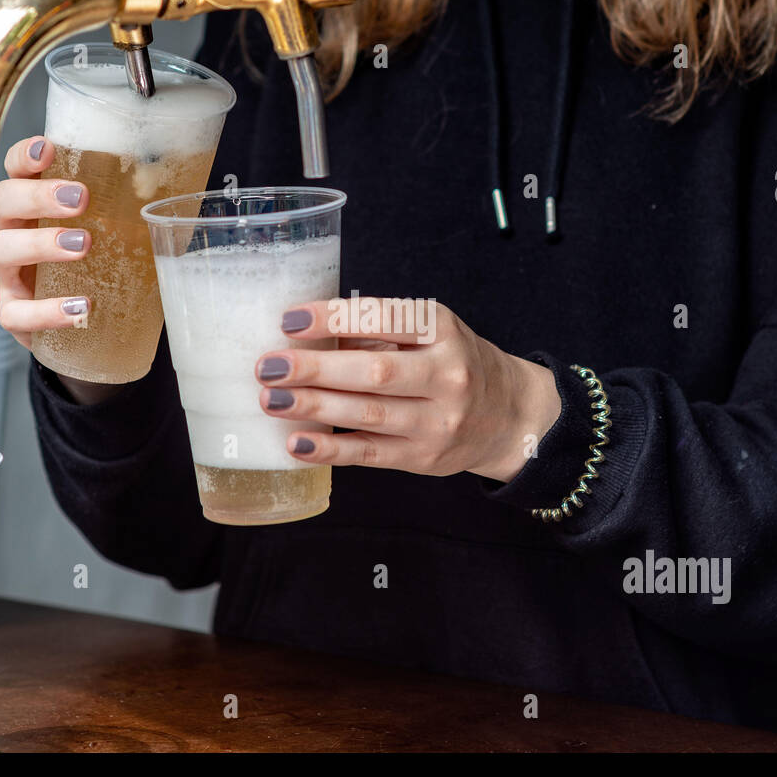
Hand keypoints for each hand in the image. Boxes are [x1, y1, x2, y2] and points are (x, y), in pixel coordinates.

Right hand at [0, 136, 116, 404]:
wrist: (95, 327)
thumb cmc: (108, 265)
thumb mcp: (122, 231)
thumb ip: (138, 206)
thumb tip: (182, 174)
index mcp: (37, 205)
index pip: (18, 170)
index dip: (25, 156)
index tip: (49, 149)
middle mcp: (16, 233)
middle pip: (6, 203)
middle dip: (38, 196)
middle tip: (81, 199)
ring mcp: (12, 276)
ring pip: (3, 251)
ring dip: (40, 244)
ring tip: (83, 245)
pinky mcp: (16, 315)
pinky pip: (17, 313)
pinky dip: (46, 310)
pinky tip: (79, 307)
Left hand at [255, 299, 560, 482]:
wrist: (508, 415)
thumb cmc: (454, 362)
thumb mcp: (431, 332)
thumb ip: (379, 329)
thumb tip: (303, 331)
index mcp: (443, 331)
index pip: (385, 318)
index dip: (335, 318)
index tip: (290, 320)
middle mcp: (446, 375)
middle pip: (375, 372)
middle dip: (316, 369)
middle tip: (269, 366)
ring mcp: (437, 421)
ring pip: (368, 415)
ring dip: (314, 407)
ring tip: (272, 399)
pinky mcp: (423, 457)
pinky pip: (369, 454)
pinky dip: (330, 449)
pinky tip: (296, 442)